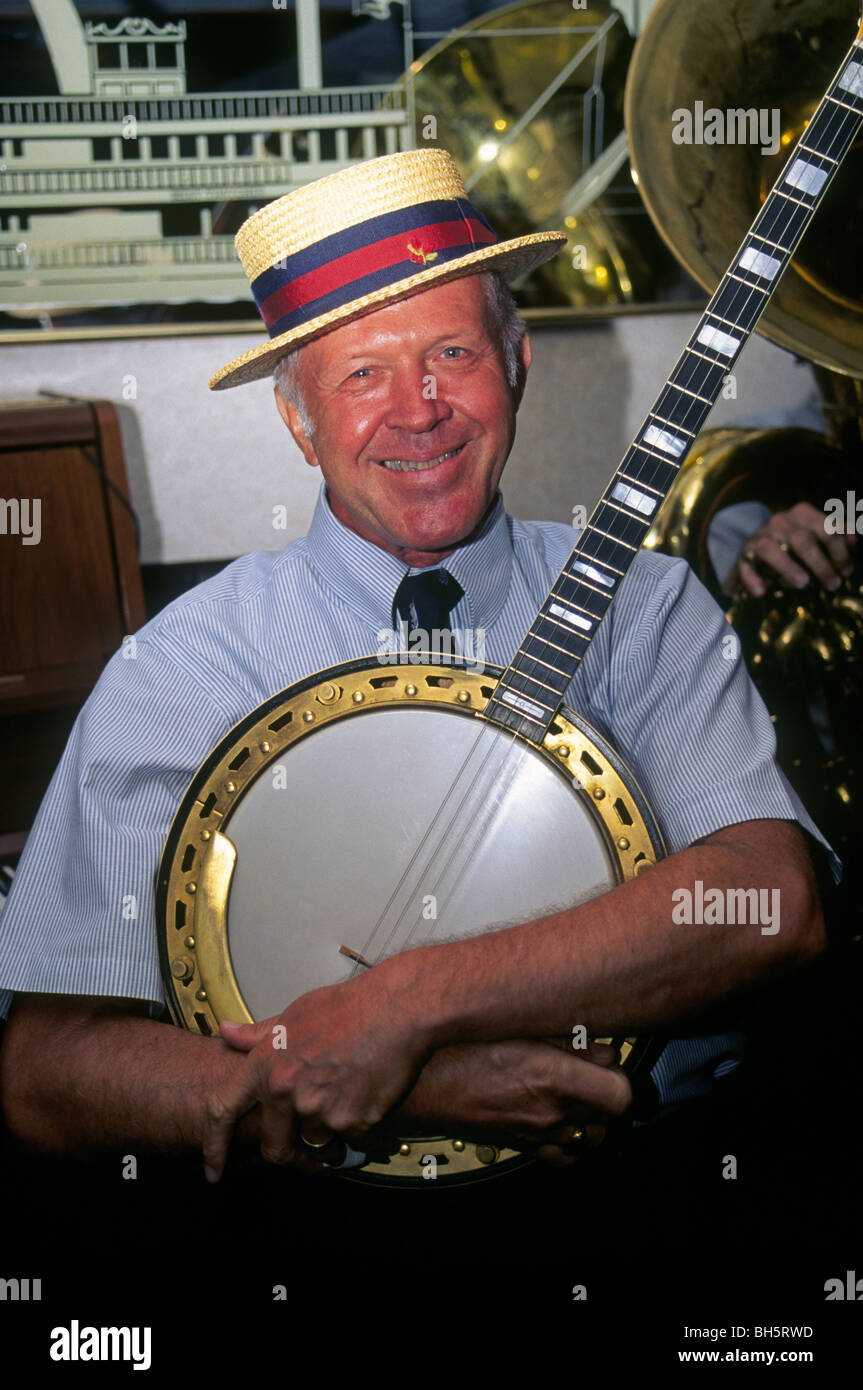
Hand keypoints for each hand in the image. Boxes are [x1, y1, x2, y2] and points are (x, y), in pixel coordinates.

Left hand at [202, 973, 430, 1181]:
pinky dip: (358, 1125)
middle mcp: (286, 1091)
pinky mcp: (351, 1122)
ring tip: (347, 1100)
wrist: (397, 1009)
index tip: (213, 1169)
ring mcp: (319, 1110)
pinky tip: (367, 1094)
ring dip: (329, 1133)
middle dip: (290, 1154)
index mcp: (266, 1064)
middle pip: (275, 1147)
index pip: (221, 1111)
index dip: (213, 1146)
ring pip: (316, 1142)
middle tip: (306, 1147)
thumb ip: (258, 1035)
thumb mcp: (294, 1014)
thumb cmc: (349, 1007)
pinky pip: (349, 1138)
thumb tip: (225, 1033)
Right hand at [386, 1037, 631, 1166]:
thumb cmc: (455, 1048)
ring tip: (579, 1093)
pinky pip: (561, 1155)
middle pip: (609, 1120)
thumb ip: (566, 1039)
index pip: (621, 1096)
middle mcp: (547, 1114)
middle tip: (594, 1070)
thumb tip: (602, 1051)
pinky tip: (558, 1116)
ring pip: (589, 1141)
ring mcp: (532, 1135)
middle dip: (608, 1095)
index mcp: (550, 1079)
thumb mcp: (513, 1027)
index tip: (611, 1064)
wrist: (414, 1083)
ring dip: (592, 1119)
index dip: (622, 1079)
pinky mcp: (518, 1145)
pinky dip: (569, 1141)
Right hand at [723, 501, 855, 596]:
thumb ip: (834, 535)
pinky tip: (761, 591)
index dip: (839, 551)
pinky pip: (746, 566)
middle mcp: (780, 521)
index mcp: (802, 514)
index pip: (826, 528)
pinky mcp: (745, 553)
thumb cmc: (794, 540)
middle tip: (833, 584)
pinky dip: (753, 579)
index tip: (847, 571)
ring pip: (772, 549)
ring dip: (788, 567)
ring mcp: (760, 536)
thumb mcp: (815, 532)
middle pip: (802, 540)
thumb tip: (853, 540)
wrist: (758, 542)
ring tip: (803, 583)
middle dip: (820, 564)